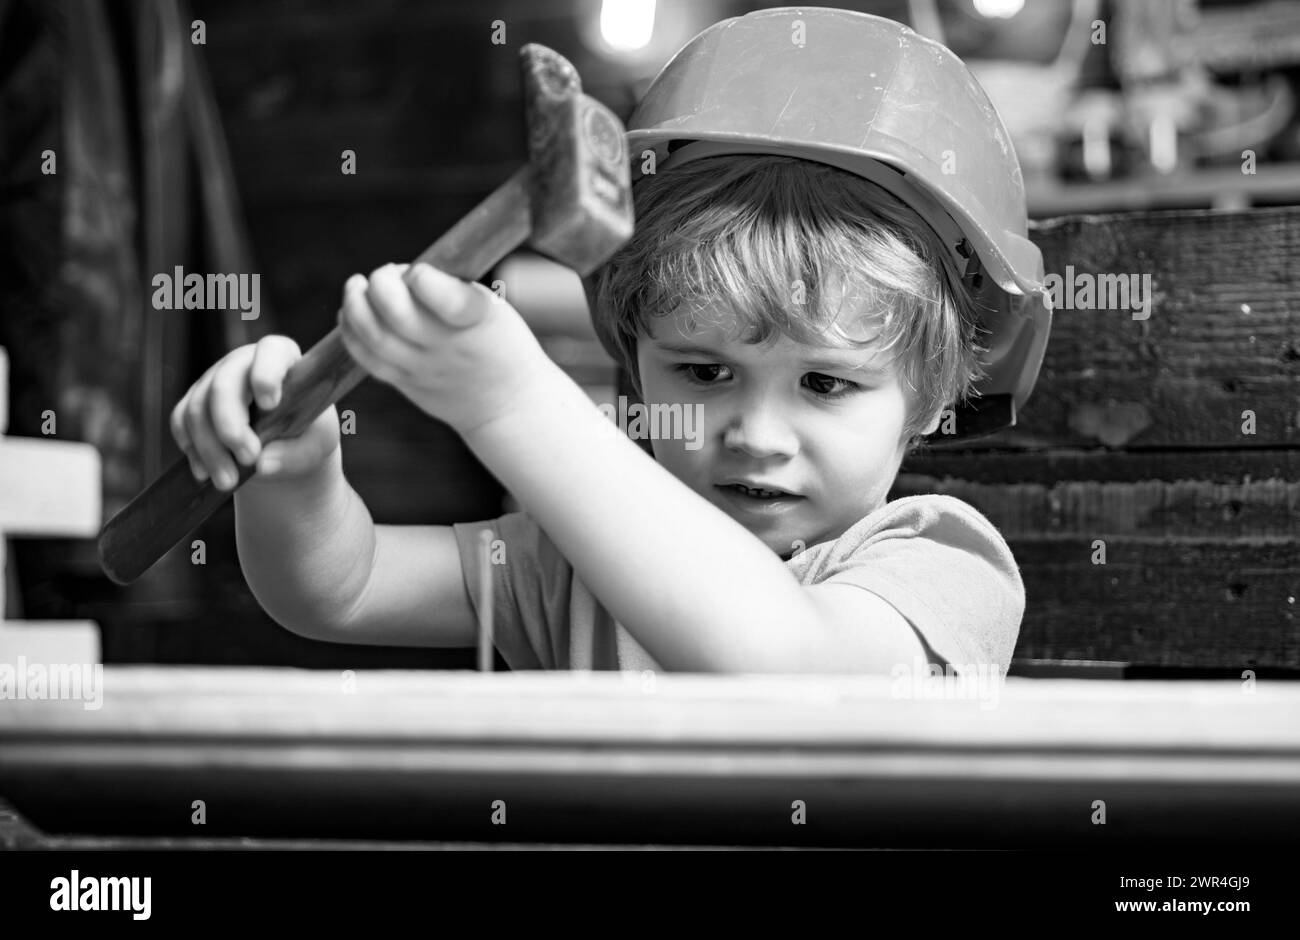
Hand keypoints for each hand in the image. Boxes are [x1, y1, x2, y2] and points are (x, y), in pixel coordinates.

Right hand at [170, 335, 340, 489]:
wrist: (285, 446)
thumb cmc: (307, 434)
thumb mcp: (317, 444)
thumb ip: (296, 454)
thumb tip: (263, 465)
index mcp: (282, 359)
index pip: (271, 351)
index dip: (266, 374)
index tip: (270, 406)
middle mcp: (244, 363)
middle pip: (224, 384)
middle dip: (230, 426)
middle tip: (248, 460)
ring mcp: (214, 379)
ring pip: (198, 408)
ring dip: (210, 449)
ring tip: (228, 481)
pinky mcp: (194, 401)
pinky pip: (181, 421)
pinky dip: (192, 449)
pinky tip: (205, 473)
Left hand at [337, 262, 552, 433]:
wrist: (509, 404)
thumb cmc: (500, 342)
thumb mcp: (492, 308)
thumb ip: (447, 289)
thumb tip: (398, 276)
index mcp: (477, 321)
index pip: (442, 297)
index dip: (420, 277)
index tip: (421, 274)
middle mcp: (447, 347)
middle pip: (396, 313)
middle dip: (380, 283)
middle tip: (385, 274)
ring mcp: (423, 369)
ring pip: (373, 336)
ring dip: (355, 304)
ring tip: (356, 286)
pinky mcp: (406, 384)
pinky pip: (367, 359)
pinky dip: (351, 331)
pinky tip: (351, 313)